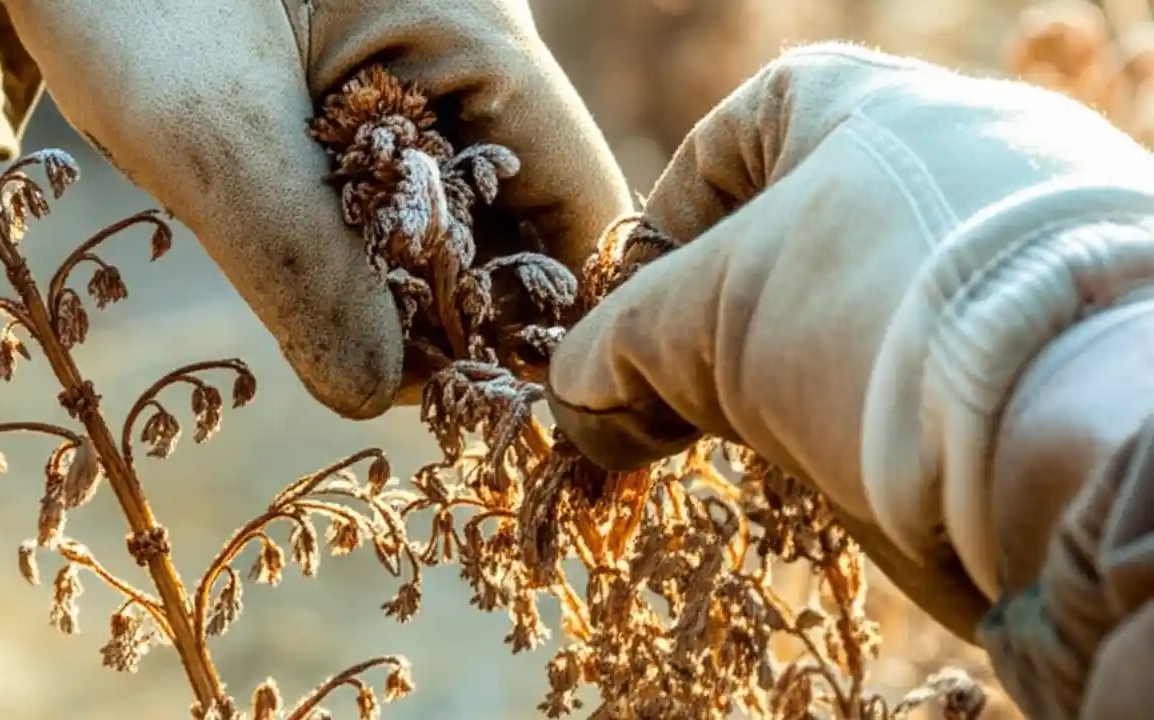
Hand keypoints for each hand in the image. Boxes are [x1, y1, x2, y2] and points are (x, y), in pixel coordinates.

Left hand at [0, 0, 629, 417]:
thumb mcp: (206, 128)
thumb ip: (300, 269)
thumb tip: (376, 395)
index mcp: (484, 35)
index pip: (580, 206)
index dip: (543, 318)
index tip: (481, 403)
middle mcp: (480, 45)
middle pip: (526, 214)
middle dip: (467, 310)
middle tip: (399, 387)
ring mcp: (430, 63)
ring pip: (463, 208)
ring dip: (415, 288)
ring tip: (355, 342)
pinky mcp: (378, 82)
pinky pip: (407, 188)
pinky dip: (374, 250)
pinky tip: (328, 285)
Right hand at [544, 40, 1153, 658]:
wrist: (1082, 413)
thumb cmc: (860, 317)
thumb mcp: (707, 327)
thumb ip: (620, 351)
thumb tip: (573, 400)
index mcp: (855, 105)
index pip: (723, 150)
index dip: (660, 240)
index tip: (634, 326)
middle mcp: (952, 147)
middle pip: (799, 230)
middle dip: (732, 323)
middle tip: (694, 407)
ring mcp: (1027, 231)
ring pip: (878, 296)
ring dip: (814, 371)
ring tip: (792, 445)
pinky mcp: (1075, 317)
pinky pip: (956, 347)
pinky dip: (902, 400)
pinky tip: (881, 458)